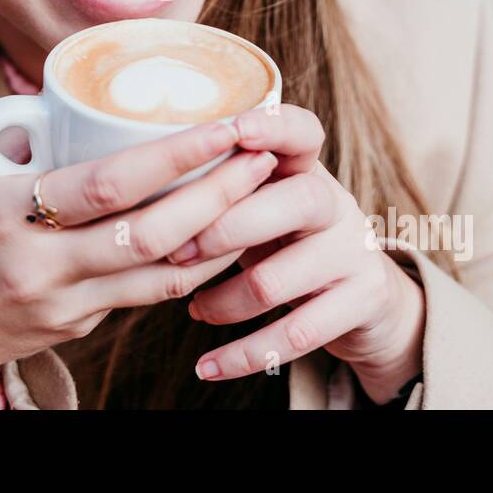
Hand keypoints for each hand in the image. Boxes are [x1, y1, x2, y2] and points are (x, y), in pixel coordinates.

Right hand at [0, 118, 278, 407]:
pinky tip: (224, 236)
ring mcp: (60, 304)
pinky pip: (147, 295)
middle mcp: (35, 263)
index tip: (222, 127)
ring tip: (259, 193)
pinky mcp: (77, 329)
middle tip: (259, 157)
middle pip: (148, 233)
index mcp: (4, 210)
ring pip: (161, 274)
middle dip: (216, 194)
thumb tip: (87, 93)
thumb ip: (32, 144)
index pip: (105, 183)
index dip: (173, 157)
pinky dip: (191, 264)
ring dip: (221, 235)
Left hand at [168, 105, 425, 404]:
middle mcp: (337, 203)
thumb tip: (128, 188)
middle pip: (295, 202)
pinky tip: (207, 366)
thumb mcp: (262, 205)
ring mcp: (355, 252)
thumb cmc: (284, 240)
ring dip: (225, 301)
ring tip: (193, 308)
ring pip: (281, 279)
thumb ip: (221, 190)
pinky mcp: (362, 302)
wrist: (364, 299)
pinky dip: (245, 355)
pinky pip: (299, 334)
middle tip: (175, 254)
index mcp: (307, 169)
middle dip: (226, 229)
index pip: (303, 132)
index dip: (273, 126)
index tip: (233, 129)